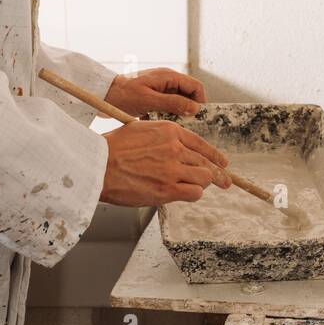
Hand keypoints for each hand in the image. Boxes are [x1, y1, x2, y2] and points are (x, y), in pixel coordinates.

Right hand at [99, 120, 230, 205]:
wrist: (98, 165)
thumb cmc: (113, 148)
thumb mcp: (142, 130)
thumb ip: (164, 138)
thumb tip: (178, 148)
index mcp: (170, 131)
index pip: (202, 144)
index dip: (215, 156)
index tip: (223, 163)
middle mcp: (175, 148)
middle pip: (205, 162)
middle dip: (216, 174)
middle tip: (225, 182)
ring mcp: (173, 169)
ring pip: (204, 178)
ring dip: (201, 184)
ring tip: (196, 187)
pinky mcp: (168, 190)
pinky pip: (194, 193)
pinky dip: (193, 194)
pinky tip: (186, 194)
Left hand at [104, 68, 206, 118]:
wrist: (102, 94)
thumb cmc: (123, 95)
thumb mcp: (149, 100)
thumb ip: (173, 103)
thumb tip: (194, 108)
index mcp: (168, 76)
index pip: (196, 86)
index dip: (199, 101)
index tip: (195, 116)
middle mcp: (167, 80)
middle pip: (188, 95)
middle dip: (187, 109)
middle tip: (181, 122)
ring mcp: (160, 88)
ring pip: (177, 102)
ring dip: (174, 113)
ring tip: (164, 122)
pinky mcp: (153, 96)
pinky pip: (166, 106)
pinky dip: (163, 114)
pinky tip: (153, 120)